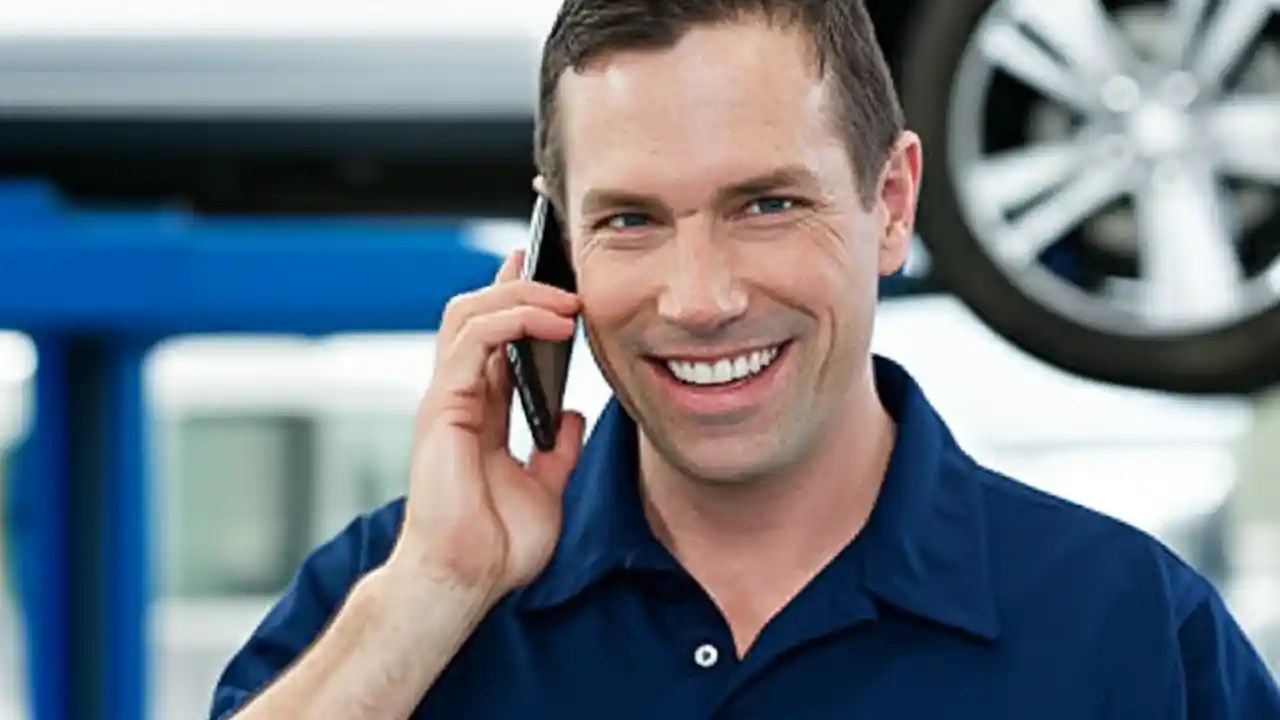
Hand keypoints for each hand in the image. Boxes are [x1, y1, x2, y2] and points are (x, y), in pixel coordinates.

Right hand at [389, 251, 585, 603]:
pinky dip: (513, 318)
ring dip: (522, 295)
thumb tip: (572, 417)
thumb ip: (556, 452)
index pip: (494, 339)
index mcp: (478, 413)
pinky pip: (474, 339)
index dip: (518, 301)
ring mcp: (447, 398)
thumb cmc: (494, 548)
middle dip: (519, 284)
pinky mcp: (443, 405)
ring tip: (567, 300)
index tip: (554, 279)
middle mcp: (458, 398)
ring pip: (470, 313)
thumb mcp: (545, 490)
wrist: (467, 580)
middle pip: (477, 313)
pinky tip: (553, 323)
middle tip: (566, 279)